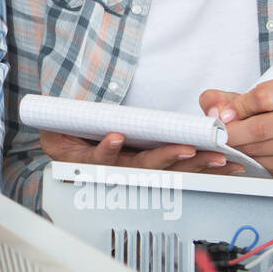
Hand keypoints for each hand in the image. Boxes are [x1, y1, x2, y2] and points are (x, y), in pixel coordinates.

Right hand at [38, 130, 245, 173]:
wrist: (74, 150)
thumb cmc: (69, 139)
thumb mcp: (57, 129)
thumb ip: (57, 117)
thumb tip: (48, 100)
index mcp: (94, 162)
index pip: (101, 159)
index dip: (108, 151)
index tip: (115, 138)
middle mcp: (120, 170)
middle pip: (144, 168)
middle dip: (167, 159)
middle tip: (187, 150)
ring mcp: (140, 170)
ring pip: (169, 171)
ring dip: (194, 165)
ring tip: (215, 157)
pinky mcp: (158, 167)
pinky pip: (183, 170)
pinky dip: (204, 167)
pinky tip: (224, 165)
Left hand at [199, 77, 272, 181]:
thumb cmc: (263, 113)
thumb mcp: (240, 99)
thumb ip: (219, 99)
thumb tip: (214, 114)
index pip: (262, 97)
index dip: (237, 108)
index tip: (223, 116)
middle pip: (261, 127)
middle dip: (233, 133)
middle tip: (218, 136)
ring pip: (260, 148)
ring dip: (238, 148)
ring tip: (229, 143)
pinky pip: (264, 163)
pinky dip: (246, 160)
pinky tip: (242, 154)